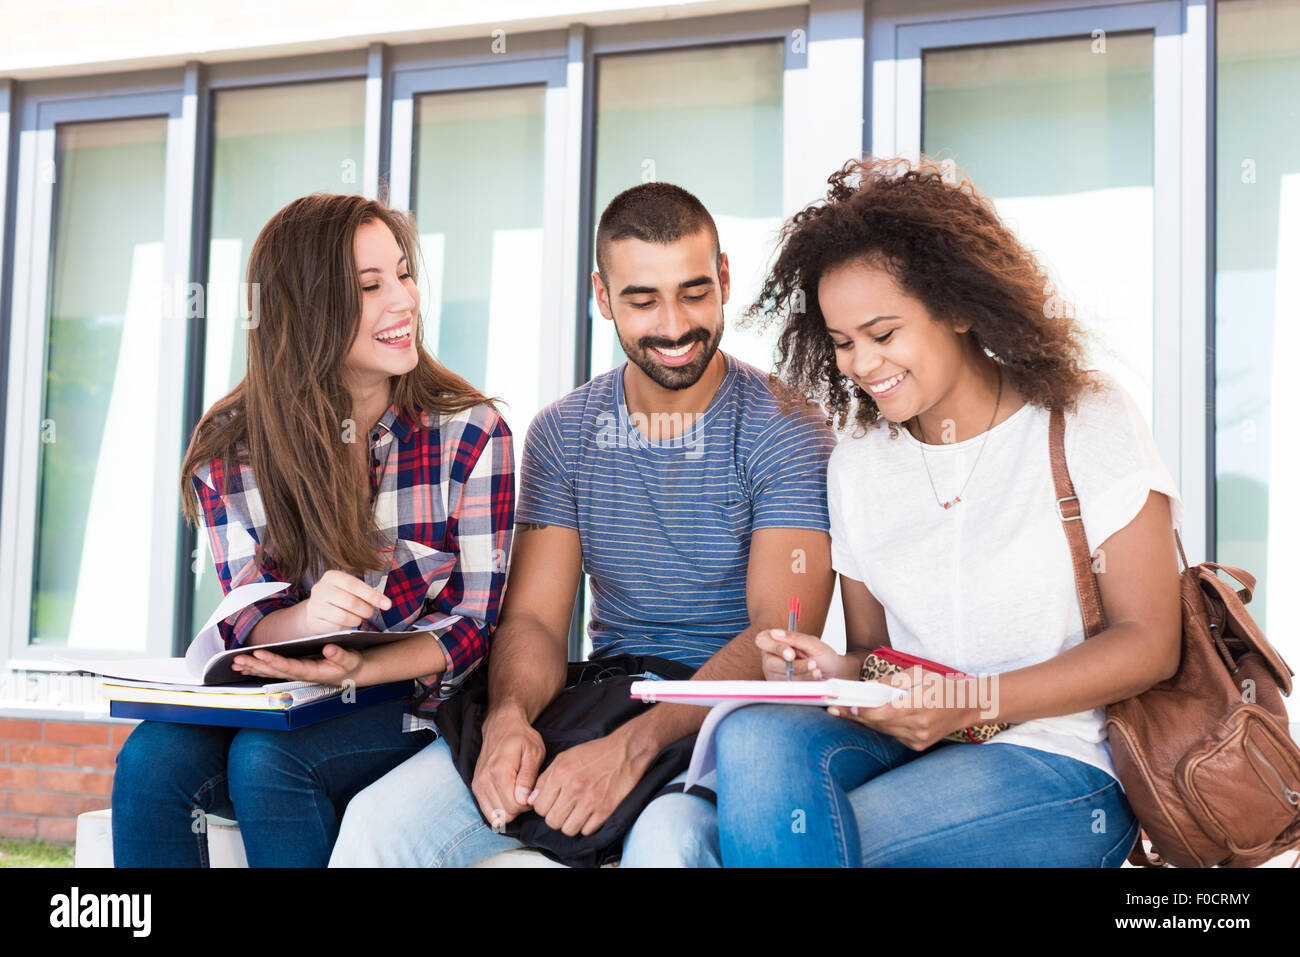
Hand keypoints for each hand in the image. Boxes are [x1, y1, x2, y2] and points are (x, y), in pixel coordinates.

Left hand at [232, 643, 363, 685]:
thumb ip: (340, 655)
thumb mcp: (350, 659)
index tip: (259, 653)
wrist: (350, 673)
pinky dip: (258, 667)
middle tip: (238, 659)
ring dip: (252, 668)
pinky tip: (245, 666)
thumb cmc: (349, 666)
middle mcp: (300, 674)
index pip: (289, 666)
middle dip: (255, 665)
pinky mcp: (293, 670)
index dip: (273, 661)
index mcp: (311, 672)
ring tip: (235, 664)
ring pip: (270, 672)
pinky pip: (272, 670)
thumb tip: (330, 648)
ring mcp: (295, 673)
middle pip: (274, 671)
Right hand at [298, 569, 391, 635]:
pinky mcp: (312, 621)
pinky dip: (344, 627)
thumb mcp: (350, 589)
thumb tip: (386, 603)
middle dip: (366, 610)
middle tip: (370, 613)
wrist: (315, 609)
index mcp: (331, 576)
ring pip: (343, 616)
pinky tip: (346, 624)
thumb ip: (366, 593)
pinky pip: (335, 627)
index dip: (373, 595)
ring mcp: (314, 605)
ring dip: (356, 620)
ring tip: (358, 618)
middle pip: (350, 602)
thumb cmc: (339, 597)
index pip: (355, 584)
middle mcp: (320, 589)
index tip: (387, 605)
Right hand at [473, 706, 546, 831]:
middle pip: (504, 815)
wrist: (502, 725)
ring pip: (494, 817)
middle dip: (518, 808)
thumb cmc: (521, 738)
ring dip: (508, 810)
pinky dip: (498, 808)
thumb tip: (523, 800)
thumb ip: (528, 777)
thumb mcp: (533, 752)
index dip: (528, 804)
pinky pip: (487, 811)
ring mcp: (477, 784)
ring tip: (517, 793)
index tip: (533, 791)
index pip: (514, 807)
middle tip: (526, 791)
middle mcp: (484, 780)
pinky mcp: (475, 786)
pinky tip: (507, 794)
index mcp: (500, 772)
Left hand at [527, 727, 647, 836]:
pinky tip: (590, 813)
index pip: (539, 806)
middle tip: (565, 808)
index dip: (544, 807)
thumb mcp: (564, 758)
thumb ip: (545, 778)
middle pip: (552, 821)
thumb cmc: (594, 753)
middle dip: (556, 817)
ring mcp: (590, 801)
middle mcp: (574, 788)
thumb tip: (531, 800)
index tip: (552, 802)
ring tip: (577, 812)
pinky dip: (587, 825)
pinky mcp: (605, 810)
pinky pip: (587, 831)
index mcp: (561, 774)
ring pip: (568, 830)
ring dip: (571, 823)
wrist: (625, 751)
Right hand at [756, 629, 852, 680]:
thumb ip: (794, 638)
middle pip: (770, 663)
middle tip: (813, 663)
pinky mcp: (781, 688)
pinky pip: (788, 687)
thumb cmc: (823, 656)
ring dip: (802, 673)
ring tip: (816, 669)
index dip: (775, 647)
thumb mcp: (812, 643)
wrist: (835, 674)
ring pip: (781, 677)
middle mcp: (771, 658)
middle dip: (794, 665)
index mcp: (775, 642)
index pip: (762, 641)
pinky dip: (804, 682)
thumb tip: (775, 633)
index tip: (791, 653)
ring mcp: (774, 674)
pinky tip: (813, 678)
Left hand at [828, 665, 981, 750]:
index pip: (883, 712)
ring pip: (883, 730)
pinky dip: (883, 725)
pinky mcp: (918, 745)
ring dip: (867, 721)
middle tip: (834, 707)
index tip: (844, 705)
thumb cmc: (941, 685)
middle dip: (856, 715)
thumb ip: (891, 681)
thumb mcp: (918, 674)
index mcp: (919, 706)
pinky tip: (877, 716)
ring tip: (848, 710)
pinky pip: (892, 735)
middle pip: (879, 723)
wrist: (966, 706)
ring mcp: (918, 738)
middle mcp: (918, 726)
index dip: (861, 710)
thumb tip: (867, 687)